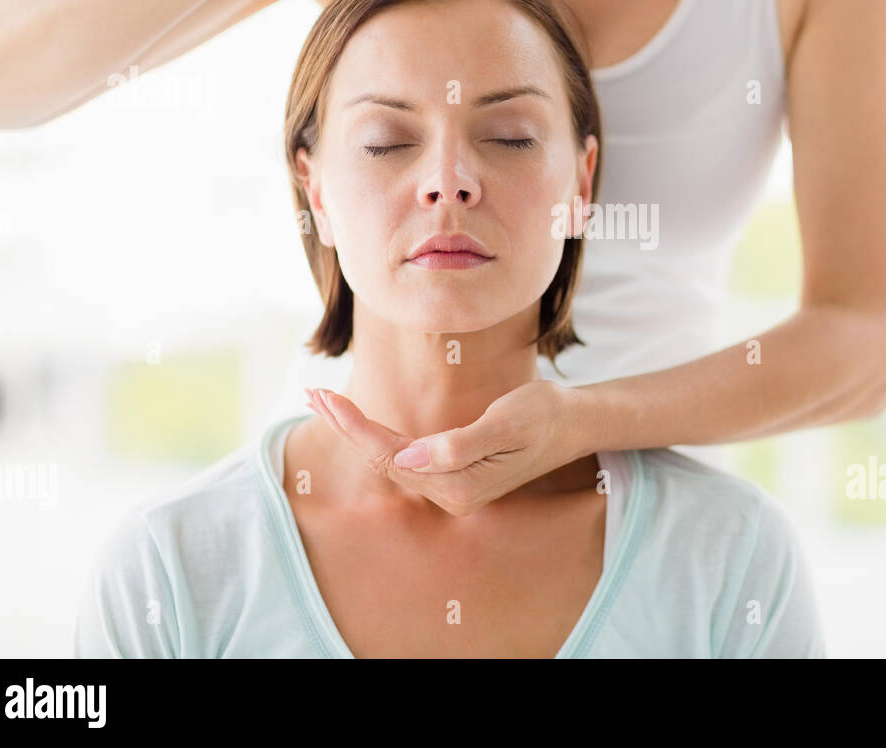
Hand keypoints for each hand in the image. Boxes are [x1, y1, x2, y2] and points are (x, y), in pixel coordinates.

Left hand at [303, 379, 587, 515]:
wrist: (573, 423)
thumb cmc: (543, 415)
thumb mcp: (506, 422)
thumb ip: (459, 444)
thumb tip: (409, 457)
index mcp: (459, 484)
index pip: (391, 455)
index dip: (355, 426)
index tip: (326, 398)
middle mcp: (450, 493)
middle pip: (384, 459)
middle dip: (346, 426)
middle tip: (312, 391)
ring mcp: (452, 486)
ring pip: (391, 459)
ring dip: (357, 431)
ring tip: (325, 401)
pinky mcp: (455, 474)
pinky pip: (406, 457)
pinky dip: (378, 436)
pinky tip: (361, 423)